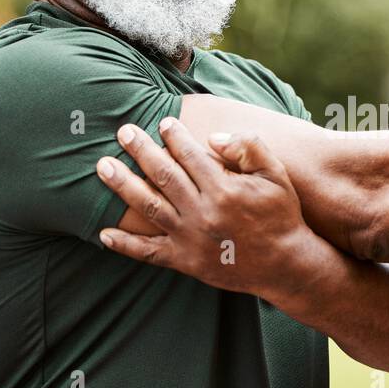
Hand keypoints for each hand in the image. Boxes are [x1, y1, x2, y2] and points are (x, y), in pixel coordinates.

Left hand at [95, 117, 328, 304]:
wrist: (285, 264)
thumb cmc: (281, 215)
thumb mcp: (276, 175)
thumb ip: (249, 148)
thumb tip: (212, 137)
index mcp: (223, 189)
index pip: (189, 155)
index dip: (174, 136)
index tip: (163, 122)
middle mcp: (202, 213)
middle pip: (163, 175)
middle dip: (140, 150)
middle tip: (123, 132)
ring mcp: (190, 239)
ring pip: (149, 207)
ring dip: (123, 185)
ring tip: (103, 166)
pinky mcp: (185, 261)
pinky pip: (148, 252)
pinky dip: (125, 245)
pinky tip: (104, 233)